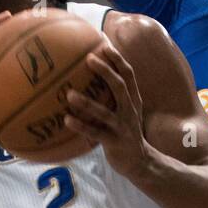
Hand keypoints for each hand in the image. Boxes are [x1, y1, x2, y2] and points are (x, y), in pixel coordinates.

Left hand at [63, 44, 147, 180]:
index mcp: (133, 101)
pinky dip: (81, 126)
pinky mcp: (114, 142)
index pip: (128, 75)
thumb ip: (112, 99)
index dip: (118, 59)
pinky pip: (95, 133)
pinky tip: (66, 120)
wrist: (141, 163)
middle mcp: (129, 111)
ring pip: (104, 112)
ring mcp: (122, 127)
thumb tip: (88, 83)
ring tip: (68, 94)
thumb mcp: (125, 114)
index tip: (104, 44)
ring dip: (86, 102)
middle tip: (88, 58)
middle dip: (105, 71)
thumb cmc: (125, 135)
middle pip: (120, 86)